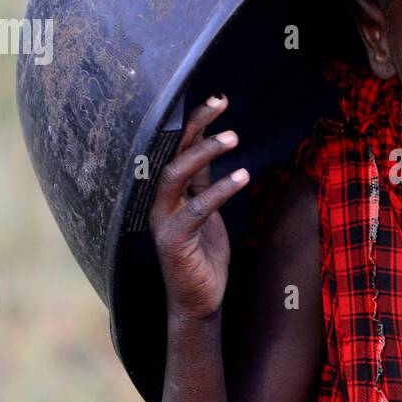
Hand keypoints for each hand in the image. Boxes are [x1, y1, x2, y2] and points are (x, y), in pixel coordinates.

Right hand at [148, 94, 249, 322]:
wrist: (198, 301)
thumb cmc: (203, 255)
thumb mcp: (207, 211)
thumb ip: (204, 182)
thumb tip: (213, 144)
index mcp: (167, 193)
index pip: (176, 148)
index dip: (194, 122)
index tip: (216, 99)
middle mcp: (159, 201)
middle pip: (171, 152)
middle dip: (195, 124)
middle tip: (220, 102)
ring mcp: (163, 220)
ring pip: (177, 175)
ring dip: (205, 152)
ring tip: (233, 137)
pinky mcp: (174, 239)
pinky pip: (197, 207)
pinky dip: (220, 190)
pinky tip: (242, 177)